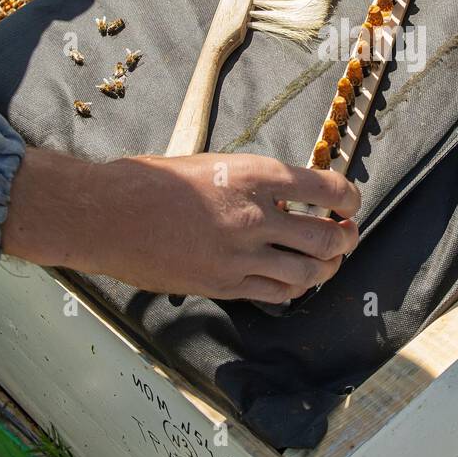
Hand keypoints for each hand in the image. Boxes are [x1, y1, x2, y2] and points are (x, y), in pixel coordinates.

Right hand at [2, 149, 359, 303]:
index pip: (328, 189)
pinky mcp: (224, 284)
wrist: (107, 214)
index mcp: (256, 175)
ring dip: (327, 268)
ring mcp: (241, 255)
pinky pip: (277, 294)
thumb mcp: (214, 162)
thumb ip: (255, 181)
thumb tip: (289, 194)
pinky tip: (294, 280)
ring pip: (309, 272)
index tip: (350, 203)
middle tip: (347, 235)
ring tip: (328, 262)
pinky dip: (295, 288)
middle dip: (346, 238)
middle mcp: (256, 216)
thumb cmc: (153, 181)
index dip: (349, 198)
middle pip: (327, 237)